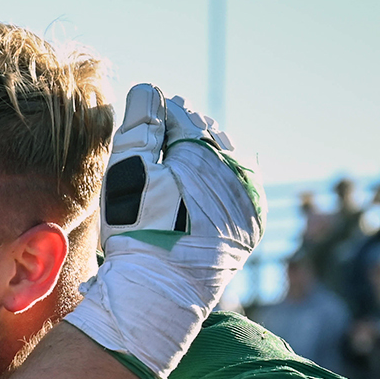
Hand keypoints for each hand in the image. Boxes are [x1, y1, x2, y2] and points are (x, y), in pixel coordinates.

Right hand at [65, 83, 264, 378]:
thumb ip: (141, 122)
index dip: (155, 120)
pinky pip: (239, 187)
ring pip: (225, 158)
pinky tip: (200, 192)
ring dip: (203, 158)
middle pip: (205, 133)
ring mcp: (248, 194)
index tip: (140, 134)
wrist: (159, 289)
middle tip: (155, 154)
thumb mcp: (128, 168)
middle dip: (181, 138)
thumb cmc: (136, 228)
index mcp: (206, 147)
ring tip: (175, 175)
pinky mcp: (252, 220)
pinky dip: (221, 184)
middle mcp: (236, 166)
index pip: (179, 113)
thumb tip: (151, 89)